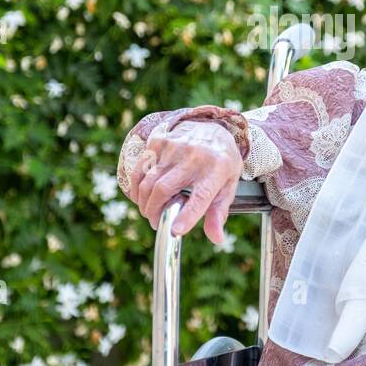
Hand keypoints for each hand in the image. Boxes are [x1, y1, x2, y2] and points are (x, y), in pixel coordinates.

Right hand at [131, 120, 243, 243]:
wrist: (211, 126)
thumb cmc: (220, 162)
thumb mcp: (227, 185)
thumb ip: (218, 212)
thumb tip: (216, 239)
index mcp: (216, 170)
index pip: (200, 196)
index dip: (187, 215)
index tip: (175, 231)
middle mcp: (194, 157)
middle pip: (163, 189)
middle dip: (154, 212)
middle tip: (156, 222)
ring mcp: (174, 147)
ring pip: (148, 181)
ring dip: (144, 202)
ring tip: (150, 211)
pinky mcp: (158, 141)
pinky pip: (140, 170)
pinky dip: (137, 187)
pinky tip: (143, 195)